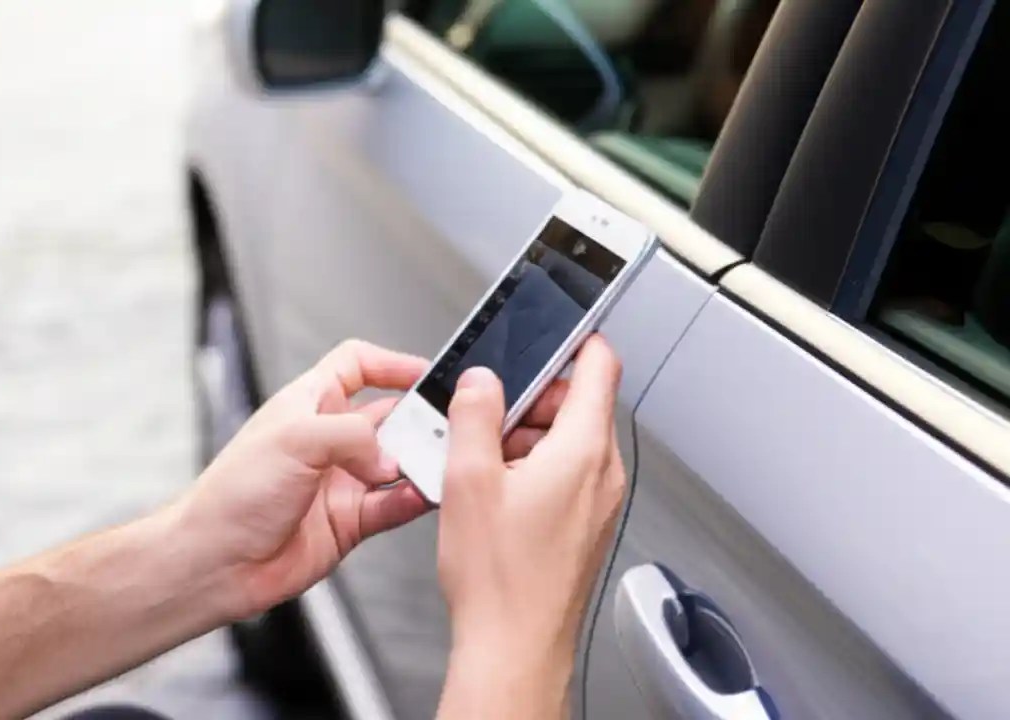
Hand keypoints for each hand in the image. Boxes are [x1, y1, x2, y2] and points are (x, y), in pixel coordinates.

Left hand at [183, 340, 432, 619]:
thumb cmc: (231, 496)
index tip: (426, 371)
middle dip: (419, 418)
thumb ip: (352, 436)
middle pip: (389, 415)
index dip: (391, 363)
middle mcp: (328, 441)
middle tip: (446, 424)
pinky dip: (413, 500)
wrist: (216, 562)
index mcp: (308, 404)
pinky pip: (394, 505)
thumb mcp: (293, 439)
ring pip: (398, 463)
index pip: (356, 366)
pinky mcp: (350, 522)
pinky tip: (424, 495)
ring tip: (440, 461)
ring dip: (421, 462)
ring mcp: (341, 481)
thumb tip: (390, 455)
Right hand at [438, 336, 625, 668]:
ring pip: (569, 442)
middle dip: (530, 401)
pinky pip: (567, 475)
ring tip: (483, 464)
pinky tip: (495, 494)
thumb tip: (480, 383)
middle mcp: (602, 474)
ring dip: (527, 438)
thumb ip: (474, 416)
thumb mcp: (468, 480)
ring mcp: (599, 502)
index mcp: (583, 451)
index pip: (600, 366)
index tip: (550, 333)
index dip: (574, 340)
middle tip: (487, 417)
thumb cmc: (500, 580)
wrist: (514, 646)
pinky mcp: (587, 526)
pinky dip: (534, 470)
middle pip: (578, 404)